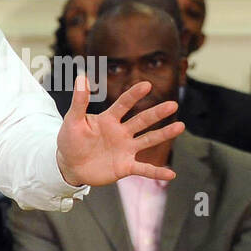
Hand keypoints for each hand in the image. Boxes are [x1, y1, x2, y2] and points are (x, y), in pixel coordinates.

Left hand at [55, 75, 184, 185]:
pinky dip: (157, 172)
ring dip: (163, 134)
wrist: (70, 165)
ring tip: (180, 126)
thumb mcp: (72, 121)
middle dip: (157, 113)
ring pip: (148, 140)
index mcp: (109, 119)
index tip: (146, 85)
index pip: (124, 104)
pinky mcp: (125, 166)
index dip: (134, 95)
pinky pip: (144, 169)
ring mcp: (125, 149)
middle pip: (142, 121)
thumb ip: (79, 101)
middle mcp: (121, 132)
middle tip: (173, 104)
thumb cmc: (70, 140)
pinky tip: (171, 174)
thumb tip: (81, 77)